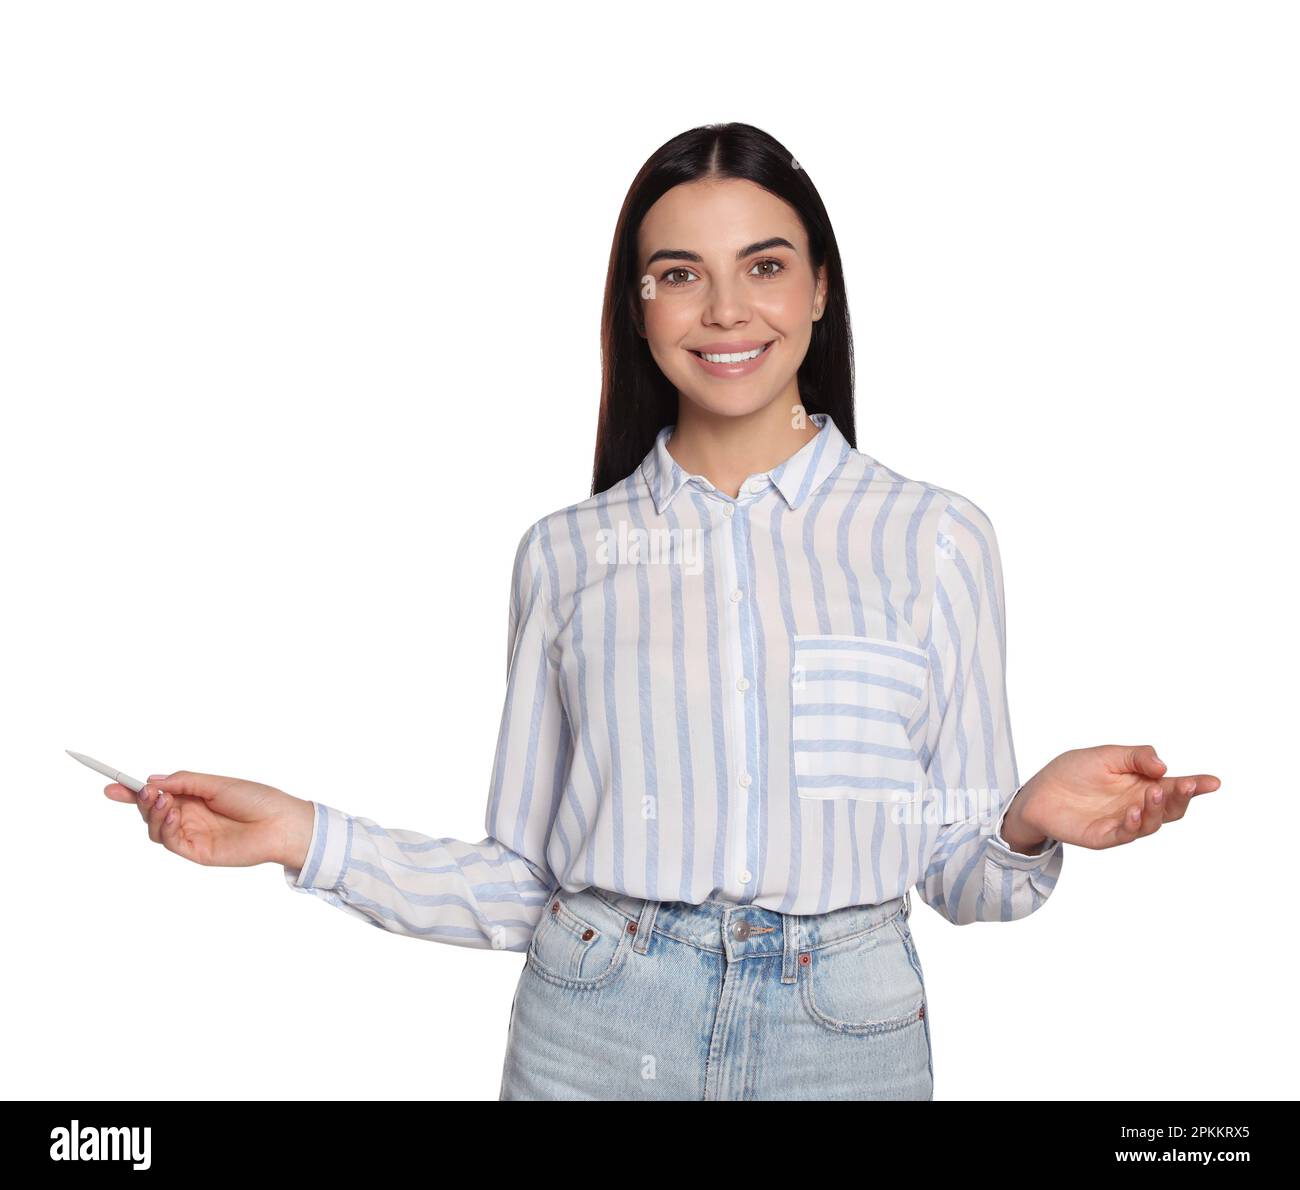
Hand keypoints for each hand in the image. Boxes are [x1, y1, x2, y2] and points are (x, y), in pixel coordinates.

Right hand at [103, 770, 314, 868]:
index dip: (132, 791)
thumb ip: (184, 782)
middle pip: (151, 811)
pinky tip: (172, 814)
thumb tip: (152, 780)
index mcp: (194, 796)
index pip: (157, 793)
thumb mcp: (216, 783)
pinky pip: (170, 841)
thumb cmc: (256, 799)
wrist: (280, 824)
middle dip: (140, 800)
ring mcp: (192, 834)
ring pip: (156, 828)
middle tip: (142, 791)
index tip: (109, 784)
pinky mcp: (196, 851)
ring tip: (161, 800)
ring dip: (152, 813)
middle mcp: (190, 815)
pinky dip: (165, 827)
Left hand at [1009, 744, 1220, 849]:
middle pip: (1169, 807)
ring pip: (1151, 823)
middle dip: (1181, 797)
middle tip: (1186, 785)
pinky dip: (1131, 824)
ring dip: (1156, 809)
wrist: (1039, 790)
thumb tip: (1163, 765)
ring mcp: (1122, 823)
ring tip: (1152, 792)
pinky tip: (1132, 812)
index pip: (1174, 786)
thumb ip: (1136, 757)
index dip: (1195, 786)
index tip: (1213, 782)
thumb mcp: (1107, 755)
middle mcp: (1137, 806)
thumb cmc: (1074, 772)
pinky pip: (1123, 834)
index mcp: (1142, 785)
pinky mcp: (1103, 836)